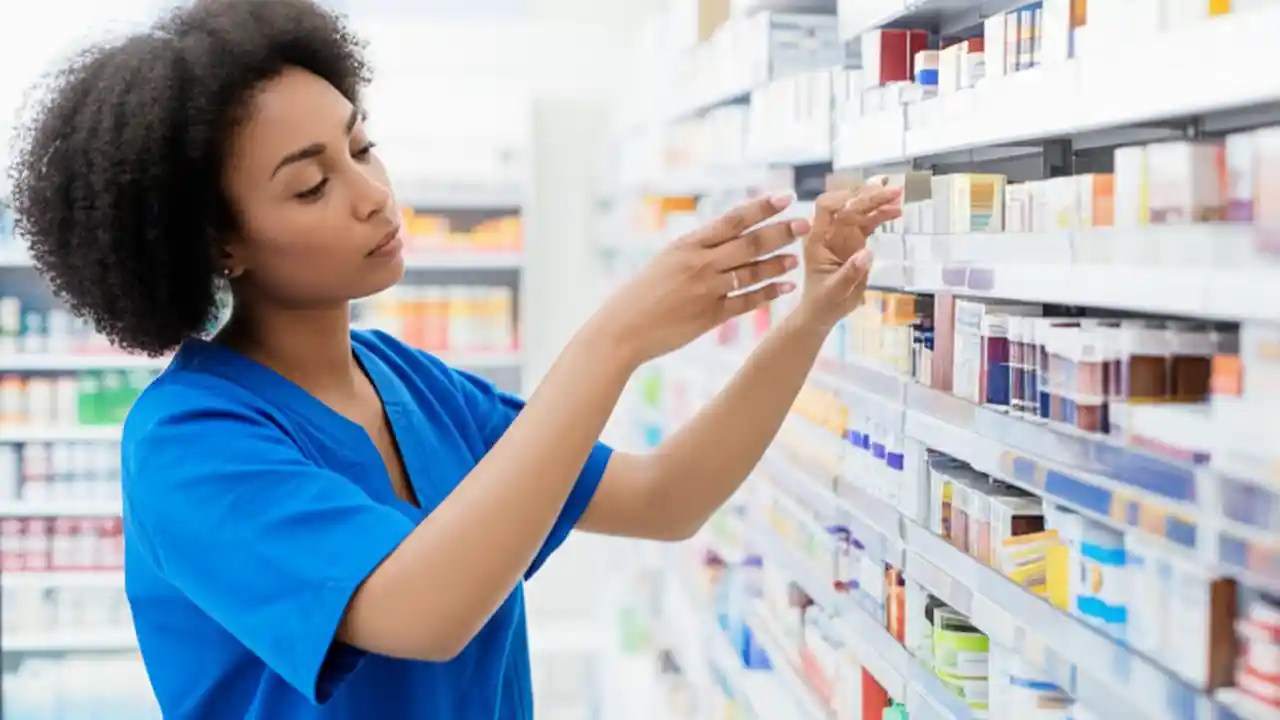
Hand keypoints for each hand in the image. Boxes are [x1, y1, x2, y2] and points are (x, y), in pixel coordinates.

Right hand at [598, 194, 809, 363]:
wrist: (621, 329)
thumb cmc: (639, 294)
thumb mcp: (665, 261)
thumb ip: (695, 249)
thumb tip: (722, 234)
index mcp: (687, 244)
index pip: (732, 219)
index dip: (761, 207)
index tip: (785, 197)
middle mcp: (700, 263)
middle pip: (750, 242)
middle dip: (781, 231)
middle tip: (805, 223)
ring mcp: (707, 290)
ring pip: (753, 271)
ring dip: (778, 263)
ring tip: (797, 257)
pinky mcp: (711, 316)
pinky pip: (747, 301)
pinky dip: (769, 293)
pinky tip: (787, 287)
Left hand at [796, 184, 902, 329]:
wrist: (823, 311)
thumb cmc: (824, 302)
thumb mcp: (835, 292)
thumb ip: (850, 273)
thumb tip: (867, 253)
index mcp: (817, 239)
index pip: (825, 208)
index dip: (843, 199)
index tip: (863, 199)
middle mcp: (829, 232)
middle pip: (848, 205)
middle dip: (869, 197)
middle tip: (892, 192)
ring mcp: (842, 234)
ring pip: (860, 210)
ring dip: (878, 202)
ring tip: (898, 197)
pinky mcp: (854, 240)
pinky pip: (868, 222)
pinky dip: (881, 215)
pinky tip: (896, 211)